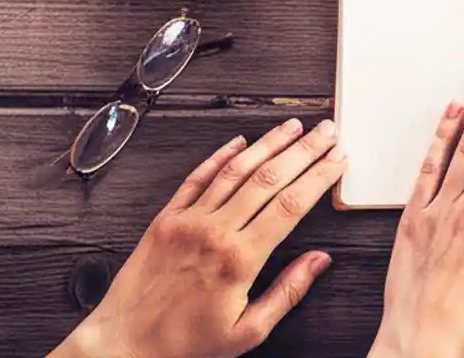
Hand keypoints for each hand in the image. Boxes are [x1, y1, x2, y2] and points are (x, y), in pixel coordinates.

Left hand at [48, 119, 347, 357]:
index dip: (319, 177)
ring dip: (268, 144)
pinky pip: (197, 178)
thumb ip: (288, 292)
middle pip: (269, 178)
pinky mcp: (166, 219)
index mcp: (240, 260)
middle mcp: (214, 232)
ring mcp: (188, 221)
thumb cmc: (185, 344)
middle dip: (303, 150)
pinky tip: (240, 141)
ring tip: (292, 127)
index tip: (338, 160)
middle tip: (326, 132)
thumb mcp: (247, 331)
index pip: (291, 205)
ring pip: (235, 170)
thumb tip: (320, 261)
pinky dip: (220, 156)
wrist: (125, 344)